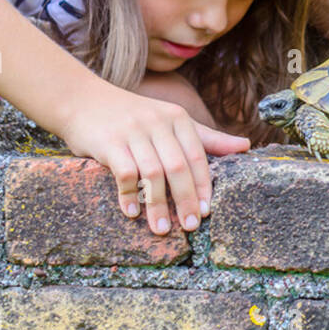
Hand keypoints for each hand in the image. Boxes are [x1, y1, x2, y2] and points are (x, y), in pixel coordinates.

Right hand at [59, 84, 249, 234]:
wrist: (83, 100)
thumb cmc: (132, 116)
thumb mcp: (171, 121)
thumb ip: (206, 138)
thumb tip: (246, 146)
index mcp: (177, 118)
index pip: (197, 155)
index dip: (203, 185)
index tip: (206, 211)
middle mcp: (158, 122)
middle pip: (178, 167)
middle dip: (186, 199)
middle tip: (190, 226)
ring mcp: (133, 132)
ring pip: (153, 173)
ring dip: (158, 205)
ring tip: (161, 229)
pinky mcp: (110, 143)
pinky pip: (125, 174)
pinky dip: (130, 196)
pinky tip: (132, 212)